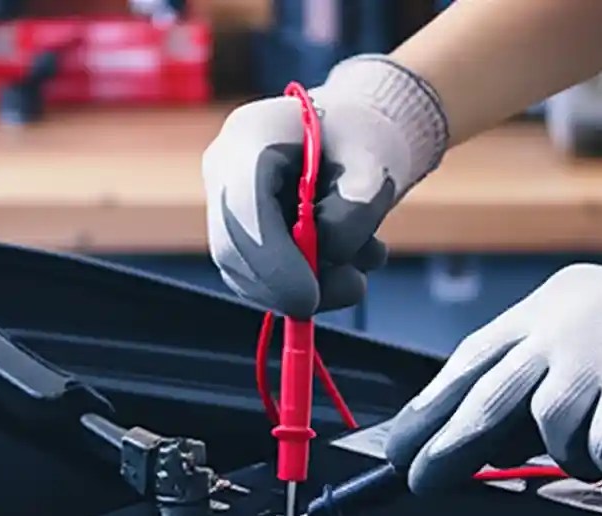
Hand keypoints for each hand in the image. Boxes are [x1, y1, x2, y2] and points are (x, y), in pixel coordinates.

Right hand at [203, 56, 448, 318]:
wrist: (355, 131)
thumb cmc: (366, 139)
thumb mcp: (375, 168)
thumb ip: (352, 214)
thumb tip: (327, 257)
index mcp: (253, 134)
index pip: (243, 209)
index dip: (272, 262)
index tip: (311, 298)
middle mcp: (225, 167)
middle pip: (234, 249)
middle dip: (289, 286)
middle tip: (351, 288)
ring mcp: (225, 200)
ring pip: (245, 271)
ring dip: (306, 287)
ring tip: (358, 273)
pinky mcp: (239, 230)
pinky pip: (258, 275)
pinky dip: (304, 284)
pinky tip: (348, 262)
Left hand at [385, 233, 601, 492]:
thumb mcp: (567, 347)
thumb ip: (520, 386)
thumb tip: (459, 447)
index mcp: (537, 315)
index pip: (469, 366)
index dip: (430, 413)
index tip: (400, 453)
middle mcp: (564, 328)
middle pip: (493, 395)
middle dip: (451, 445)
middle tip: (423, 480)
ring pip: (552, 430)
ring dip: (565, 454)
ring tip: (592, 446)